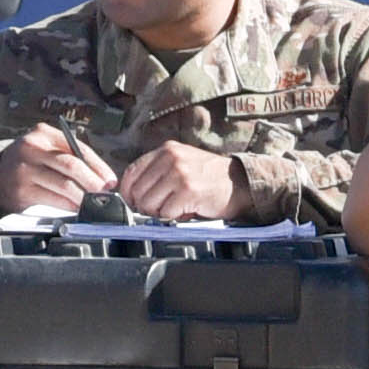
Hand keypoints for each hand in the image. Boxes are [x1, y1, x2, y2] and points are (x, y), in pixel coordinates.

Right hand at [0, 125, 114, 215]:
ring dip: (82, 196)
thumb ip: (69, 156)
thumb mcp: (45, 148)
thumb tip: (100, 178)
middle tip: (105, 193)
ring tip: (93, 203)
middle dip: (93, 182)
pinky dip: (68, 205)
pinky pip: (53, 199)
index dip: (98, 166)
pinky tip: (76, 207)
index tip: (110, 180)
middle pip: (72, 165)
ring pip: (64, 185)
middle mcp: (33, 148)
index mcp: (44, 133)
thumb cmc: (29, 162)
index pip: (78, 148)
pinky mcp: (22, 190)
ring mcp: (26, 169)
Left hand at [119, 140, 248, 221]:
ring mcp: (179, 174)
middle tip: (160, 210)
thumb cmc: (209, 179)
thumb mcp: (181, 165)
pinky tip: (186, 210)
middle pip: (137, 191)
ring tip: (175, 208)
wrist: (240, 184)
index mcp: (166, 150)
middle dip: (145, 207)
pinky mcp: (187, 191)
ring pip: (148, 204)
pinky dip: (173, 217)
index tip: (134, 203)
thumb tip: (133, 195)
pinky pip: (165, 213)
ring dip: (159, 213)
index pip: (131, 172)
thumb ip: (158, 173)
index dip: (128, 193)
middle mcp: (171, 158)